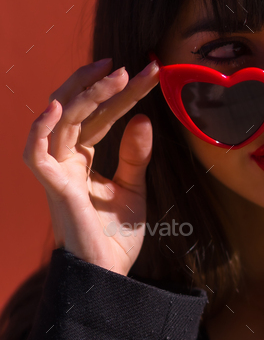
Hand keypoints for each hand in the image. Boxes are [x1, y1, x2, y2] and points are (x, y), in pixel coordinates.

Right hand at [23, 57, 160, 275]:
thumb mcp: (133, 188)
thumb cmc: (115, 236)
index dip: (124, 93)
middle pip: (79, 110)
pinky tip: (58, 108)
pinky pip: (35, 153)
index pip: (102, 115)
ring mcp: (56, 172)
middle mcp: (65, 159)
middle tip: (131, 65)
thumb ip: (135, 155)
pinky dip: (41, 129)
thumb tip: (143, 118)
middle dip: (102, 84)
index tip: (151, 72)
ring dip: (85, 94)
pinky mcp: (52, 187)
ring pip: (61, 120)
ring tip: (115, 74)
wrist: (109, 273)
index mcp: (81, 158)